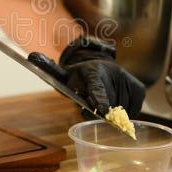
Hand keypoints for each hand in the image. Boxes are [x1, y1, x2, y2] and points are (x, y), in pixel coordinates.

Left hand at [28, 36, 144, 117]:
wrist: (99, 68)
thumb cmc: (79, 76)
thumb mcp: (63, 74)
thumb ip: (50, 69)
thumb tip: (32, 56)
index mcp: (93, 72)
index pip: (96, 88)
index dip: (99, 99)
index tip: (102, 110)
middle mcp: (113, 74)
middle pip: (109, 106)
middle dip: (100, 112)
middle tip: (93, 107)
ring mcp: (128, 81)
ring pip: (121, 111)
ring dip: (112, 115)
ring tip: (104, 103)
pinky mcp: (139, 89)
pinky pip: (133, 111)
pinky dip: (124, 113)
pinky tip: (116, 104)